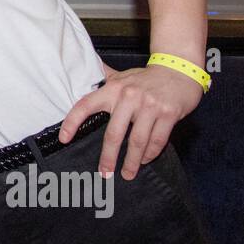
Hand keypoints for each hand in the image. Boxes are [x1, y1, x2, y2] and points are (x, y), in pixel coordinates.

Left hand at [56, 62, 203, 179]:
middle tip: (104, 173)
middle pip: (114, 133)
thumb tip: (83, 75)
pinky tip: (145, 160)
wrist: (179, 69)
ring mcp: (150, 105)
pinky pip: (157, 140)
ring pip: (137, 141)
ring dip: (132, 161)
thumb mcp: (122, 76)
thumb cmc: (146, 77)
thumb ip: (105, 80)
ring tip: (127, 174)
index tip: (65, 139)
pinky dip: (150, 153)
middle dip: (108, 157)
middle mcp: (129, 96)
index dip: (72, 122)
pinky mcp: (168, 113)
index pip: (86, 105)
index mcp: (113, 88)